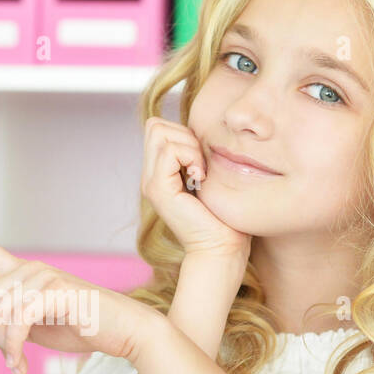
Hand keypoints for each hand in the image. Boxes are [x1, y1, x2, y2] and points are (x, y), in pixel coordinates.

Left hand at [0, 199, 160, 373]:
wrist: (123, 332)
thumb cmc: (80, 327)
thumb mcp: (31, 329)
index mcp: (20, 273)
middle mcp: (28, 268)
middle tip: (9, 356)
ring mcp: (43, 276)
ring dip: (5, 346)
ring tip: (17, 362)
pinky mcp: (55, 290)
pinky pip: (17, 322)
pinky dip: (13, 349)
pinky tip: (19, 366)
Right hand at [142, 117, 251, 264]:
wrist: (221, 247)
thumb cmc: (223, 216)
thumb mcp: (208, 176)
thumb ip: (196, 155)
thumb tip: (199, 131)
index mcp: (159, 173)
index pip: (157, 128)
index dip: (182, 134)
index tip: (201, 160)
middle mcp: (149, 177)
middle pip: (155, 126)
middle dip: (184, 136)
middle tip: (201, 164)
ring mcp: (150, 183)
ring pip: (160, 133)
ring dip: (189, 146)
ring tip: (201, 172)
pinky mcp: (158, 189)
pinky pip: (169, 151)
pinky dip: (190, 156)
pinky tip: (200, 178)